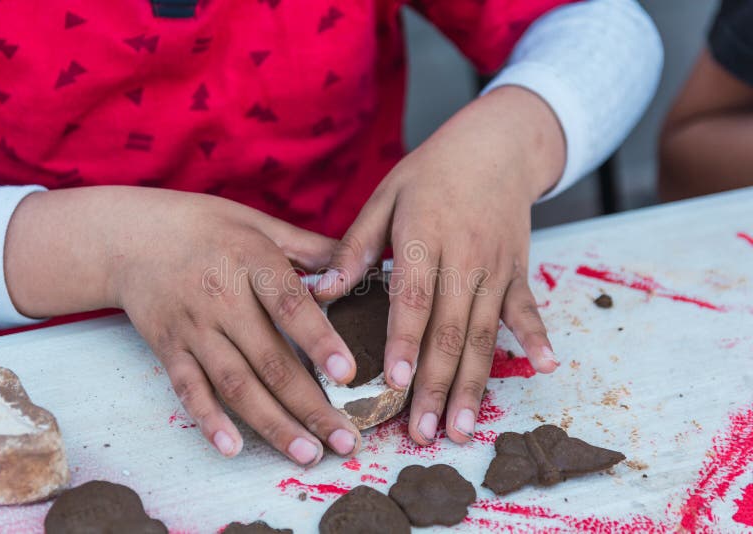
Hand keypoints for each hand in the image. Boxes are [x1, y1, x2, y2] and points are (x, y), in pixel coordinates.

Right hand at [5, 187, 360, 464]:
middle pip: (270, 359)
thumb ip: (310, 247)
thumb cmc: (205, 226)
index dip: (319, 340)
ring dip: (273, 424)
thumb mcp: (258, 222)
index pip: (289, 305)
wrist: (128, 236)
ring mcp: (193, 327)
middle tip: (346, 438)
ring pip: (236, 384)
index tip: (347, 374)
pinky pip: (188, 389)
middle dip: (310, 405)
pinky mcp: (168, 348)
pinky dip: (208, 420)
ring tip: (307, 453)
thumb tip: (360, 264)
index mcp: (252, 261)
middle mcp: (223, 298)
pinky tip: (233, 448)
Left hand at [314, 87, 565, 444]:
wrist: (496, 146)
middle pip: (449, 330)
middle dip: (436, 386)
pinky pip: (526, 308)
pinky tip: (545, 367)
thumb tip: (323, 291)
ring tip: (464, 427)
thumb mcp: (385, 197)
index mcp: (423, 238)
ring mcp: (496, 267)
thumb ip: (355, 247)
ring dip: (475, 383)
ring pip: (484, 333)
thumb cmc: (431, 172)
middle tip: (424, 432)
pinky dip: (536, 337)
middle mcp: (464, 257)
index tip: (393, 384)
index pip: (412, 299)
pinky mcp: (518, 271)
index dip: (403, 343)